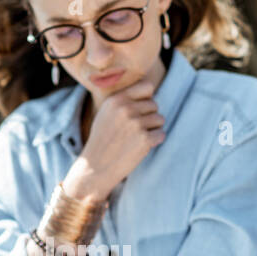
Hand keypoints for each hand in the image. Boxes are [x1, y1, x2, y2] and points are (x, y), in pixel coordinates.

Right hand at [63, 79, 164, 201]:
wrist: (95, 168)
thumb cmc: (102, 140)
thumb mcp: (106, 113)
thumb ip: (124, 100)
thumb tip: (150, 92)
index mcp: (116, 100)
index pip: (147, 87)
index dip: (146, 99)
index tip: (139, 111)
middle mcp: (126, 109)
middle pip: (154, 105)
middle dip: (148, 117)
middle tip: (134, 130)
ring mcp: (136, 124)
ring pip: (160, 119)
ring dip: (152, 129)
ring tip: (135, 139)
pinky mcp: (145, 140)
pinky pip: (161, 134)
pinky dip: (154, 141)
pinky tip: (139, 147)